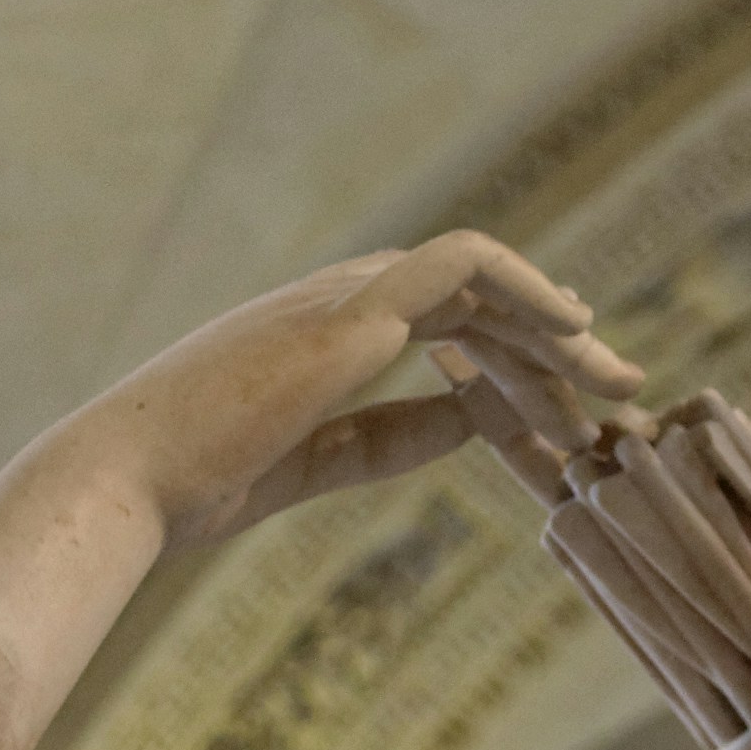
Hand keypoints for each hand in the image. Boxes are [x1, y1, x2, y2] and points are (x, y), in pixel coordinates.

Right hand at [64, 234, 644, 551]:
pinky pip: (461, 266)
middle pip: (477, 298)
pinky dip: (523, 286)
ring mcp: (343, 297)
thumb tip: (471, 421)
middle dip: (556, 343)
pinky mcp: (351, 310)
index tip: (571, 388)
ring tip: (616, 378)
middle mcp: (339, 298)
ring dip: (556, 326)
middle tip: (621, 391)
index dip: (516, 346)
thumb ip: (395, 435)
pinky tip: (574, 326)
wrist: (128, 483)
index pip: (445, 314)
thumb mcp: (322, 460)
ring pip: (482, 280)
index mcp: (325, 331)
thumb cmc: (198, 480)